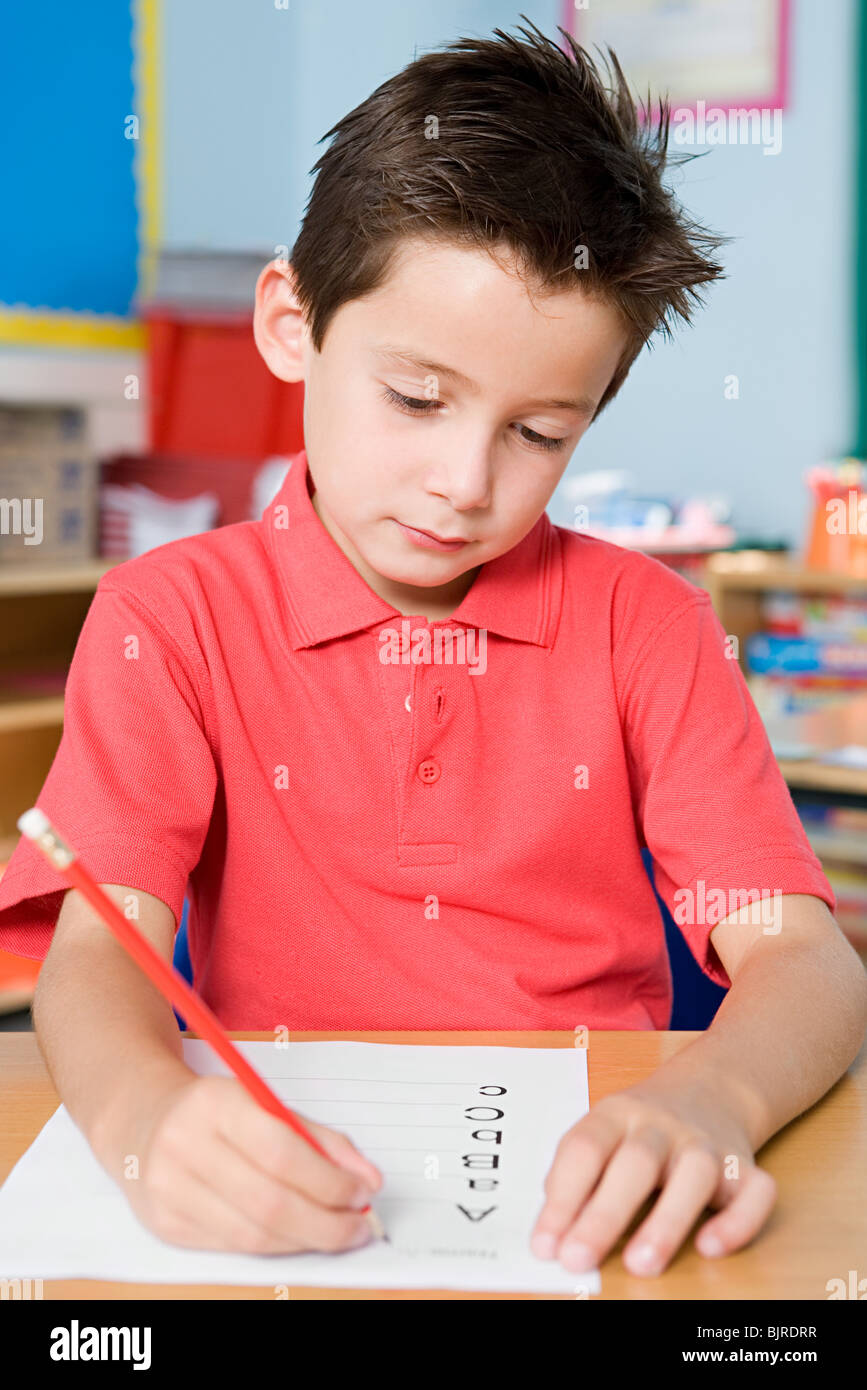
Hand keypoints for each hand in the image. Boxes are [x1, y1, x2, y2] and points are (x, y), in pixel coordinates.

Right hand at [116, 1073, 383, 1254]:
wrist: (140, 1119)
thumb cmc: (214, 1110)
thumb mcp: (264, 1103)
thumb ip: (318, 1138)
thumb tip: (367, 1179)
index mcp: (215, 1104)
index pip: (282, 1153)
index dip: (329, 1181)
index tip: (364, 1192)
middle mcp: (185, 1147)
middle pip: (269, 1203)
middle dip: (326, 1222)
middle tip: (359, 1225)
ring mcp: (169, 1191)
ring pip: (253, 1234)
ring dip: (306, 1240)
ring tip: (337, 1232)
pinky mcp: (165, 1225)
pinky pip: (233, 1246)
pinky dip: (275, 1245)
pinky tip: (297, 1235)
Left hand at [530, 1075, 776, 1277]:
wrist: (709, 1088)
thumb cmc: (641, 1128)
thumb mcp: (602, 1134)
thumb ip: (577, 1176)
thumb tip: (555, 1233)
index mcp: (616, 1114)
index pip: (584, 1149)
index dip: (561, 1198)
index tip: (544, 1245)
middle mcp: (662, 1125)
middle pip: (635, 1162)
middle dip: (604, 1214)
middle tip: (577, 1259)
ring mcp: (706, 1143)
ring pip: (695, 1174)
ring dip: (666, 1221)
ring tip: (640, 1265)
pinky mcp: (744, 1167)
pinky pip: (754, 1192)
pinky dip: (738, 1222)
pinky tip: (710, 1248)